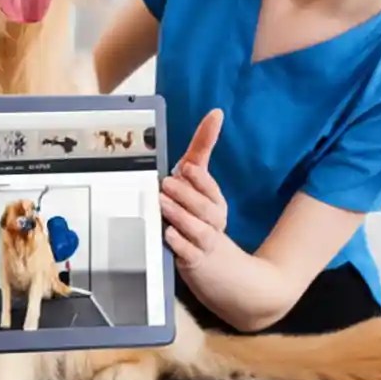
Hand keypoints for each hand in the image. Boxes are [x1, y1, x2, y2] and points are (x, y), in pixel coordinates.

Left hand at [160, 109, 228, 269]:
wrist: (216, 265)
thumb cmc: (200, 216)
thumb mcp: (198, 182)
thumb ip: (203, 148)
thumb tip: (215, 114)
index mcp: (215, 200)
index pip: (210, 187)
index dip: (200, 178)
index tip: (187, 168)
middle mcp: (214, 220)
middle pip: (204, 208)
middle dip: (186, 195)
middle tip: (167, 184)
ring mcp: (204, 242)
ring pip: (197, 229)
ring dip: (180, 216)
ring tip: (163, 205)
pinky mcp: (194, 261)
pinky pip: (188, 253)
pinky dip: (179, 244)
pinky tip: (168, 235)